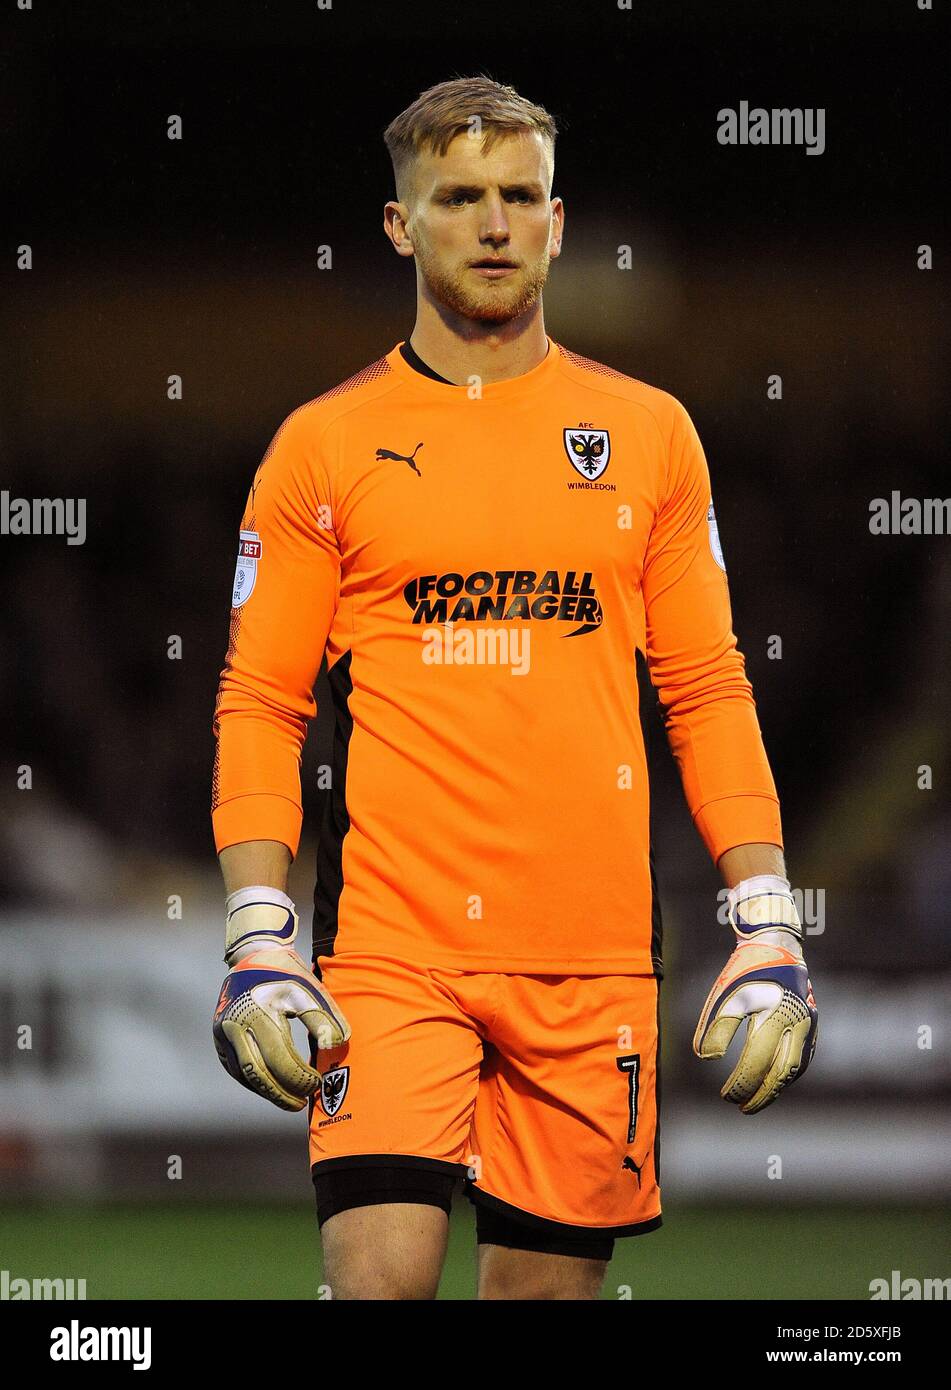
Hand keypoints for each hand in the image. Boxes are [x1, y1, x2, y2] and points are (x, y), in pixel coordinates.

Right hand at [212, 889, 349, 1111]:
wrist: (253, 956)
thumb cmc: (287, 974)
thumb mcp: (309, 989)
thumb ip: (324, 1018)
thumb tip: (336, 1047)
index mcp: (259, 1011)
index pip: (280, 1057)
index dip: (299, 1076)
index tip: (317, 1083)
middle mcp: (235, 1024)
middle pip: (258, 1072)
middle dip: (282, 1093)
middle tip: (302, 1103)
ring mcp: (223, 1033)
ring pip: (244, 1074)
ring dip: (268, 1092)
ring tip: (291, 1102)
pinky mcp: (219, 1039)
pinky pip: (237, 1069)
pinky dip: (255, 1083)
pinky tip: (273, 1088)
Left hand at [693, 880, 817, 1114]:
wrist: (776, 944)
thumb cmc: (745, 969)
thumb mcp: (725, 993)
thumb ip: (716, 1026)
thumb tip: (707, 1058)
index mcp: (773, 1014)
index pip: (756, 1061)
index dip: (741, 1083)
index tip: (725, 1096)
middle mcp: (796, 1022)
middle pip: (781, 1072)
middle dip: (761, 1094)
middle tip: (742, 1108)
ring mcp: (807, 1024)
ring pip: (795, 1068)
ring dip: (775, 1088)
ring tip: (756, 1101)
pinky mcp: (811, 1024)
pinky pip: (802, 1057)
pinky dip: (787, 1074)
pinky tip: (773, 1082)